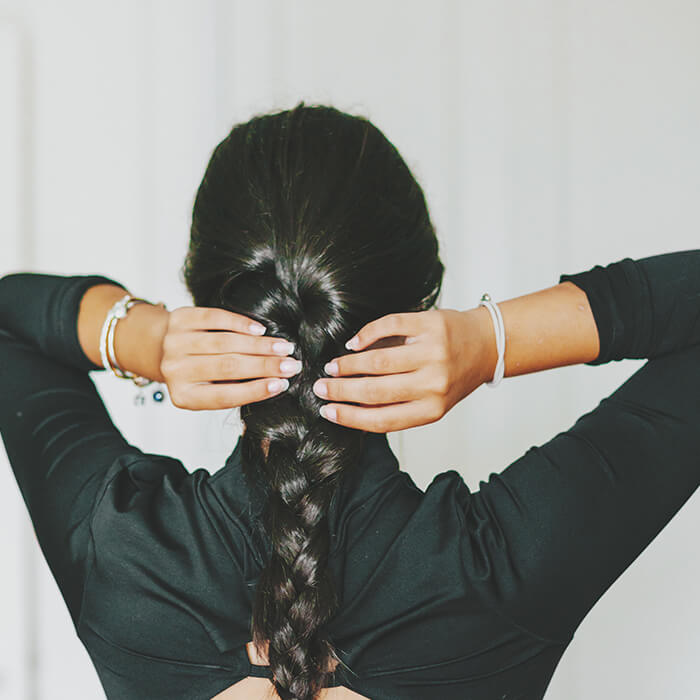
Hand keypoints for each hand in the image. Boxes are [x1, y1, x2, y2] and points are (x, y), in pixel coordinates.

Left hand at [159, 306, 300, 410]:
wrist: (165, 347)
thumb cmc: (200, 373)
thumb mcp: (213, 389)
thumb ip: (237, 388)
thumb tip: (277, 382)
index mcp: (185, 396)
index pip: (224, 396)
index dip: (255, 390)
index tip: (282, 384)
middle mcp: (175, 370)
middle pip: (228, 367)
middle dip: (265, 366)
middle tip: (292, 364)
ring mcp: (175, 343)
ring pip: (225, 342)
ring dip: (260, 345)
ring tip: (284, 347)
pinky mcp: (180, 319)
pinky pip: (215, 318)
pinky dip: (241, 323)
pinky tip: (261, 329)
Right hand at [312, 308, 494, 432]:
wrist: (485, 345)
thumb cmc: (452, 375)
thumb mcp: (431, 401)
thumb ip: (397, 405)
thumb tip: (349, 409)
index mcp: (432, 409)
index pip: (382, 419)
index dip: (349, 417)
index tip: (327, 411)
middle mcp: (434, 384)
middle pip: (375, 391)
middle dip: (341, 390)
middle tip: (320, 387)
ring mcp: (433, 353)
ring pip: (379, 361)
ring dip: (348, 365)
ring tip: (332, 366)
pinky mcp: (431, 325)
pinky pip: (390, 327)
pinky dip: (366, 335)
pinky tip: (353, 344)